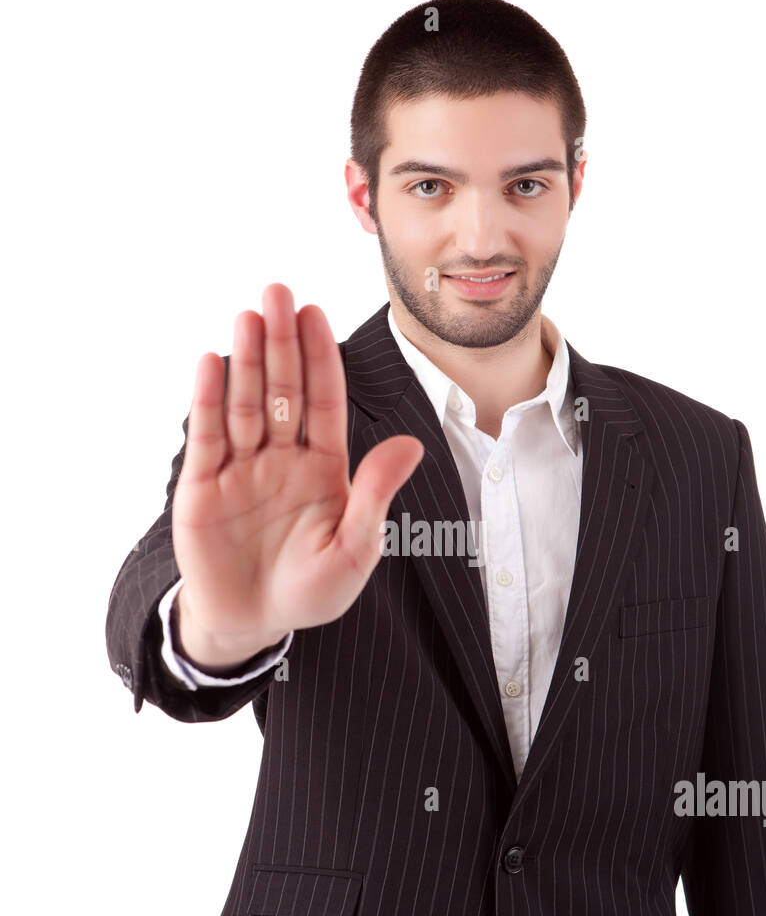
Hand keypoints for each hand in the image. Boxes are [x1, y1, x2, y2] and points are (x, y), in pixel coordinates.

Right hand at [171, 283, 423, 664]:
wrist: (252, 624)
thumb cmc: (310, 592)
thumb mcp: (355, 550)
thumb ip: (375, 495)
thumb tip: (412, 445)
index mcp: (322, 467)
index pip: (322, 401)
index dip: (320, 357)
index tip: (315, 313)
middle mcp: (281, 458)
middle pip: (282, 390)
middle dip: (282, 341)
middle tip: (278, 291)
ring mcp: (240, 468)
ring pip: (246, 404)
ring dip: (248, 360)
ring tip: (248, 315)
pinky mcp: (203, 487)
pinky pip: (207, 437)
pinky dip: (209, 399)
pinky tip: (213, 361)